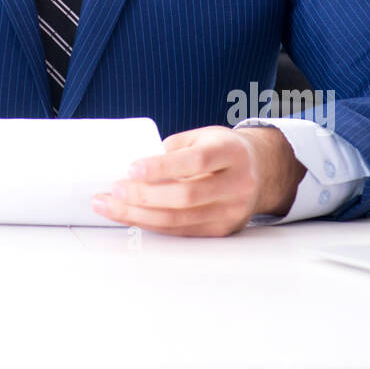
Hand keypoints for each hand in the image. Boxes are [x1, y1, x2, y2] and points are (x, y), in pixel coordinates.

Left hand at [90, 124, 306, 236]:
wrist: (260, 170)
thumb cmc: (221, 150)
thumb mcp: (202, 136)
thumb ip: (173, 149)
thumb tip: (135, 170)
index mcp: (230, 153)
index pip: (195, 162)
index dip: (162, 167)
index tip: (131, 168)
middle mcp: (236, 184)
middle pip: (186, 197)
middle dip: (144, 196)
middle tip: (114, 190)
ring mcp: (231, 211)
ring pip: (180, 220)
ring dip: (139, 215)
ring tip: (109, 205)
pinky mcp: (222, 230)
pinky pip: (181, 232)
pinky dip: (152, 224)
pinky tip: (130, 215)